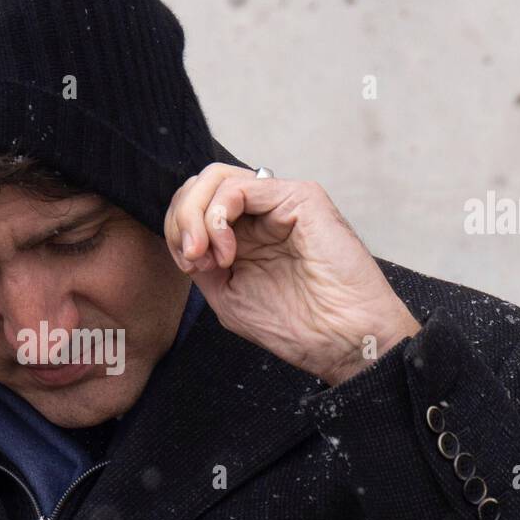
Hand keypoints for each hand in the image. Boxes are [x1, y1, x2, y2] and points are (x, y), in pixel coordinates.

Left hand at [163, 165, 421, 385]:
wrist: (342, 340)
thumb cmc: (297, 326)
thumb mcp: (227, 295)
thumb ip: (202, 261)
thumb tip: (183, 236)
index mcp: (246, 234)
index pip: (195, 206)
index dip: (177, 230)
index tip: (189, 267)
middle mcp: (263, 213)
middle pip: (201, 186)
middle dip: (180, 219)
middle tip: (190, 258)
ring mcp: (280, 203)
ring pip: (215, 179)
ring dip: (196, 216)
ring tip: (205, 255)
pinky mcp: (299, 197)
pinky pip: (240, 186)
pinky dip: (219, 216)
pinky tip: (227, 251)